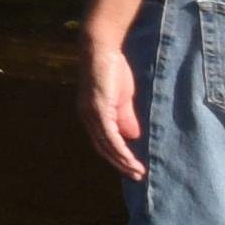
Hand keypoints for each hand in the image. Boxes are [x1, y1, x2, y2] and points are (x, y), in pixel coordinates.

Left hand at [79, 24, 145, 183]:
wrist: (101, 48)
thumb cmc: (111, 70)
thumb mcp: (122, 99)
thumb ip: (125, 117)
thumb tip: (133, 137)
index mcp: (91, 115)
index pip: (103, 142)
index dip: (117, 156)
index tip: (131, 168)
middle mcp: (87, 117)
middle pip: (103, 148)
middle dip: (120, 164)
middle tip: (137, 176)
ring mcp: (91, 114)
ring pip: (106, 145)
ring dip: (122, 160)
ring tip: (137, 172)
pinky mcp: (98, 108)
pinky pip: (109, 135)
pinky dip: (119, 148)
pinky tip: (129, 158)